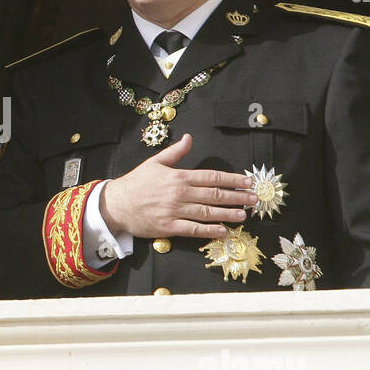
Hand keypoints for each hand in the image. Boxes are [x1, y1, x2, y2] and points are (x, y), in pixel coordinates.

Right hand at [98, 133, 256, 238]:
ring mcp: (175, 211)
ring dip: (228, 213)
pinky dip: (209, 230)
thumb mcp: (154, 162)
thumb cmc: (136, 183)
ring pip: (207, 212)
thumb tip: (189, 138)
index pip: (211, 177)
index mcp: (178, 176)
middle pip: (214, 194)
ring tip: (244, 215)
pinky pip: (193, 229)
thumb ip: (175, 152)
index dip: (232, 179)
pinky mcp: (169, 227)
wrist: (115, 204)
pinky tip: (223, 231)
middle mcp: (179, 193)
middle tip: (253, 199)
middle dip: (236, 197)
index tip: (247, 182)